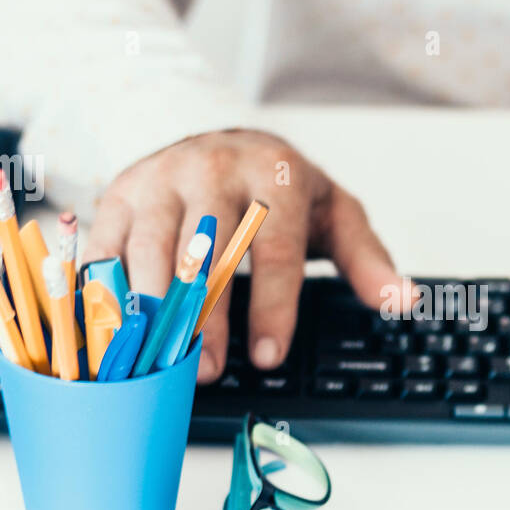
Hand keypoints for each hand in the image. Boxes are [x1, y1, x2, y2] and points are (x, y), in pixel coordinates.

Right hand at [84, 130, 408, 381]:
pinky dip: (105, 292)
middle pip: (206, 251)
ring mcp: (161, 180)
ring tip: (160, 362)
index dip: (273, 305)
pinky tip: (113, 333)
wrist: (217, 138)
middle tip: (207, 372)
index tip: (270, 355)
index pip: (274, 246)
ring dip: (154, 312)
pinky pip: (106, 247)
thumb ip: (367, 260)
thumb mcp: (335, 214)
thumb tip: (404, 301)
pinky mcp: (119, 193)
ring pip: (151, 250)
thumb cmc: (279, 188)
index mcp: (274, 174)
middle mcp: (213, 170)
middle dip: (206, 317)